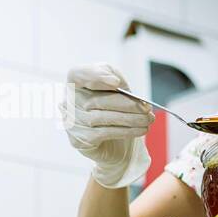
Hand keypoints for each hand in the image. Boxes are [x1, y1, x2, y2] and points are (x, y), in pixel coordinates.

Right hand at [60, 63, 153, 188]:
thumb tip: (119, 85)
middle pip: (96, 99)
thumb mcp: (115, 88)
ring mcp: (72, 122)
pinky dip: (126, 131)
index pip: (77, 74)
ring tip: (148, 119)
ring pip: (102, 118)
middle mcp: (69, 102)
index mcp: (75, 83)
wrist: (113, 143)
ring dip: (130, 119)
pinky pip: (105, 133)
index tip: (116, 83)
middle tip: (146, 107)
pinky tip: (141, 130)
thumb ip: (116, 79)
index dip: (95, 76)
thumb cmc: (113, 110)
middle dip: (126, 103)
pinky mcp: (80, 140)